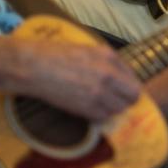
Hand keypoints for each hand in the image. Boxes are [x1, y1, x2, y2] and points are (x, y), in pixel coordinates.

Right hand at [20, 40, 141, 120]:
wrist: (34, 67)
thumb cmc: (57, 55)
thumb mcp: (90, 50)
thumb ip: (109, 62)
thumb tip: (123, 76)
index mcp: (110, 57)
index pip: (133, 79)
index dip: (128, 86)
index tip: (122, 90)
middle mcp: (108, 75)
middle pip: (133, 97)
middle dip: (126, 99)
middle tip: (116, 99)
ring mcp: (98, 93)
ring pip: (119, 109)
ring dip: (112, 107)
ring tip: (99, 102)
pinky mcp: (86, 108)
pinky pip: (103, 117)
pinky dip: (99, 115)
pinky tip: (89, 107)